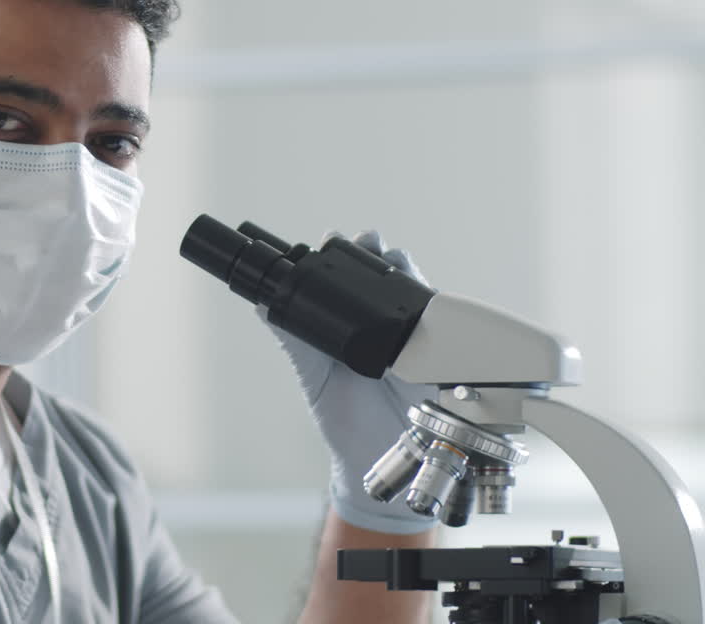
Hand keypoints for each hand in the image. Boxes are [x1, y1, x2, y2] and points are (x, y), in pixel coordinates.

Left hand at [262, 231, 439, 534]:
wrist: (380, 464)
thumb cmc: (345, 422)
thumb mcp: (314, 378)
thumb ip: (296, 342)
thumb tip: (263, 306)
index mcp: (349, 327)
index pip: (347, 280)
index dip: (341, 255)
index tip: (332, 240)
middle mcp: (382, 325)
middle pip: (384, 275)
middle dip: (376, 251)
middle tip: (366, 240)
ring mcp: (415, 337)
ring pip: (413, 290)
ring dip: (403, 269)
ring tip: (390, 258)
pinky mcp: (441, 355)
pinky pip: (442, 323)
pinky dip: (433, 304)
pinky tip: (420, 295)